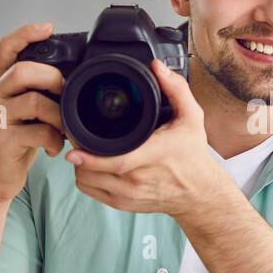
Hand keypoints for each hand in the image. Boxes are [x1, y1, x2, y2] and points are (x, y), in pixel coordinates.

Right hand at [0, 22, 66, 204]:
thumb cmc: (13, 142)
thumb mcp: (20, 111)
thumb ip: (34, 91)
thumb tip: (69, 76)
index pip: (5, 48)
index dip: (26, 33)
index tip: (48, 27)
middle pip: (23, 71)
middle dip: (53, 79)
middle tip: (65, 94)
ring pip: (35, 101)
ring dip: (58, 114)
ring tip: (63, 128)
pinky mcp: (2, 142)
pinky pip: (39, 132)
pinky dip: (54, 139)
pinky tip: (54, 147)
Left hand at [65, 58, 231, 217]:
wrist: (199, 193)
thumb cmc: (193, 156)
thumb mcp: (192, 118)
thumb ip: (177, 89)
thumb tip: (158, 68)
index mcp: (155, 155)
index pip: (118, 161)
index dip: (91, 158)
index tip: (73, 149)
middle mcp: (140, 179)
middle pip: (94, 172)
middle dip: (79, 154)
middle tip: (76, 137)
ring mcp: (130, 195)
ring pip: (88, 182)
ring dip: (80, 167)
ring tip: (85, 150)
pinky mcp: (124, 204)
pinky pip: (92, 192)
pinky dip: (85, 178)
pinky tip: (91, 166)